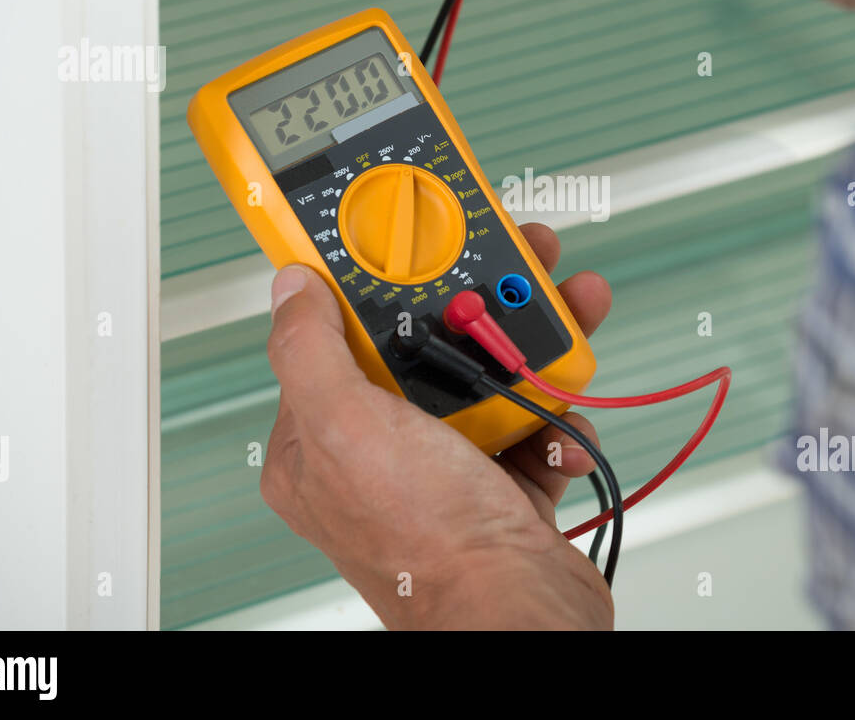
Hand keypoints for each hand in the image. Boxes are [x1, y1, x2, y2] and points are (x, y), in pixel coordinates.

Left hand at [260, 223, 613, 629]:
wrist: (521, 613)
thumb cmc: (430, 544)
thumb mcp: (348, 427)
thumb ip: (310, 349)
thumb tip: (289, 288)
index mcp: (323, 440)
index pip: (344, 335)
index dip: (384, 282)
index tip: (418, 241)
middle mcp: (381, 453)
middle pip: (428, 347)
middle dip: (480, 307)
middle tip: (518, 274)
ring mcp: (443, 469)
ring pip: (488, 378)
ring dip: (534, 352)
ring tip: (565, 328)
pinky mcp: (500, 485)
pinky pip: (532, 425)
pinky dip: (557, 418)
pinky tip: (560, 426)